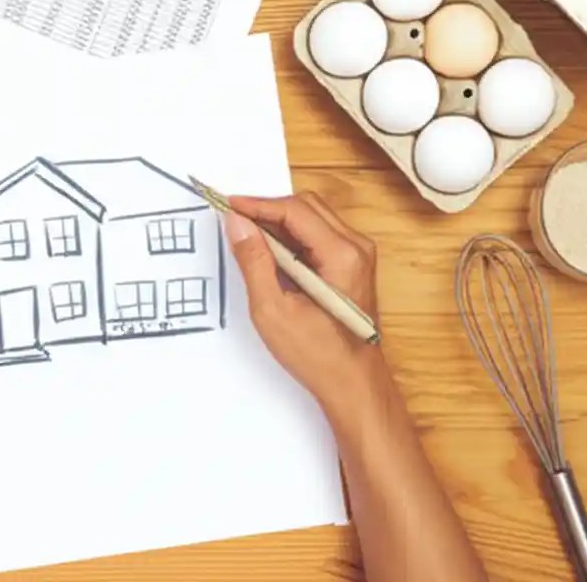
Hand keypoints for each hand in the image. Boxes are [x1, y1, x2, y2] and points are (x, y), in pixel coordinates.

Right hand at [224, 192, 381, 409]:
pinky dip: (292, 236)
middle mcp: (356, 248)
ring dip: (279, 222)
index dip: (257, 205)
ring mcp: (358, 256)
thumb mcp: (273, 310)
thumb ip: (253, 262)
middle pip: (306, 207)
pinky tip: (270, 252)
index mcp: (341, 256)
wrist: (353, 383)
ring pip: (313, 218)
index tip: (228, 205)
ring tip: (248, 236)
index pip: (294, 211)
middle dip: (267, 209)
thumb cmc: (318, 355)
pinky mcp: (352, 265)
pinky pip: (319, 235)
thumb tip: (237, 223)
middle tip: (234, 220)